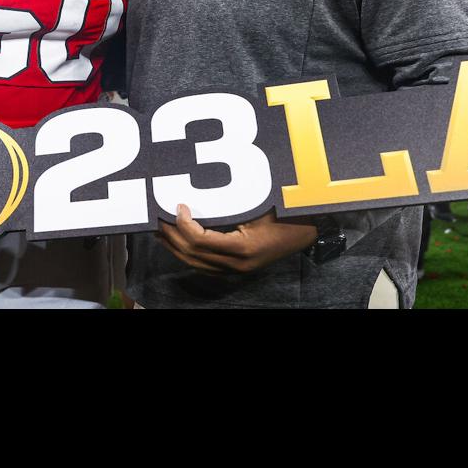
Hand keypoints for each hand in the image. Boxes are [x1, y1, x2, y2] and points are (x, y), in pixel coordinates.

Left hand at [156, 204, 317, 274]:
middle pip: (192, 254)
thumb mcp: (258, 206)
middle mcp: (237, 264)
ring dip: (176, 247)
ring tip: (160, 231)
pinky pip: (206, 266)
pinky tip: (179, 243)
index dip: (183, 224)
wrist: (310, 230)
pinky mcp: (238, 268)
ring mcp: (237, 270)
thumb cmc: (287, 213)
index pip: (200, 240)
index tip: (177, 206)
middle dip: (172, 236)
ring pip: (196, 264)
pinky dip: (189, 254)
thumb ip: (228, 206)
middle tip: (157, 218)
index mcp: (243, 249)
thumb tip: (195, 197)